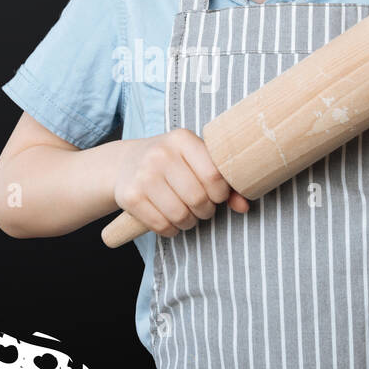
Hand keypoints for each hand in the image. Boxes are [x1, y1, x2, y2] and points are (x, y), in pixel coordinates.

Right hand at [114, 129, 249, 236]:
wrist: (125, 163)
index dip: (221, 194)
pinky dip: (171, 230)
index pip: (214, 175)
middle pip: (198, 198)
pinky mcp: (130, 197)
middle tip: (201, 207)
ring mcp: (143, 175)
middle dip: (205, 210)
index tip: (216, 195)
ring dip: (189, 222)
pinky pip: (161, 225)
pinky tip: (169, 220)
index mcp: (182, 139)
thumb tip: (244, 207)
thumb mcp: (195, 161)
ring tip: (186, 214)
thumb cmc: (170, 164)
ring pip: (180, 215)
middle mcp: (160, 154)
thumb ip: (223, 182)